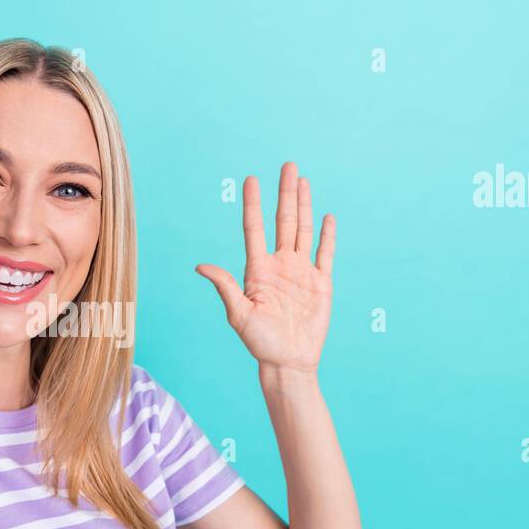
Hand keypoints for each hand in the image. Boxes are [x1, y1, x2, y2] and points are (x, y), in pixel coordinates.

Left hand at [196, 162, 334, 376]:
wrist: (288, 362)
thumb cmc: (260, 342)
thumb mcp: (238, 314)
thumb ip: (225, 287)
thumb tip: (200, 266)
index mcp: (258, 269)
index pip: (255, 228)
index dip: (254, 203)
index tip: (251, 179)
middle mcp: (279, 265)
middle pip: (282, 221)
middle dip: (285, 193)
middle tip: (287, 166)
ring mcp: (301, 272)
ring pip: (303, 230)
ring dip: (304, 205)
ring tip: (303, 180)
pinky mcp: (321, 283)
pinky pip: (324, 253)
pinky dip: (327, 235)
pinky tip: (326, 216)